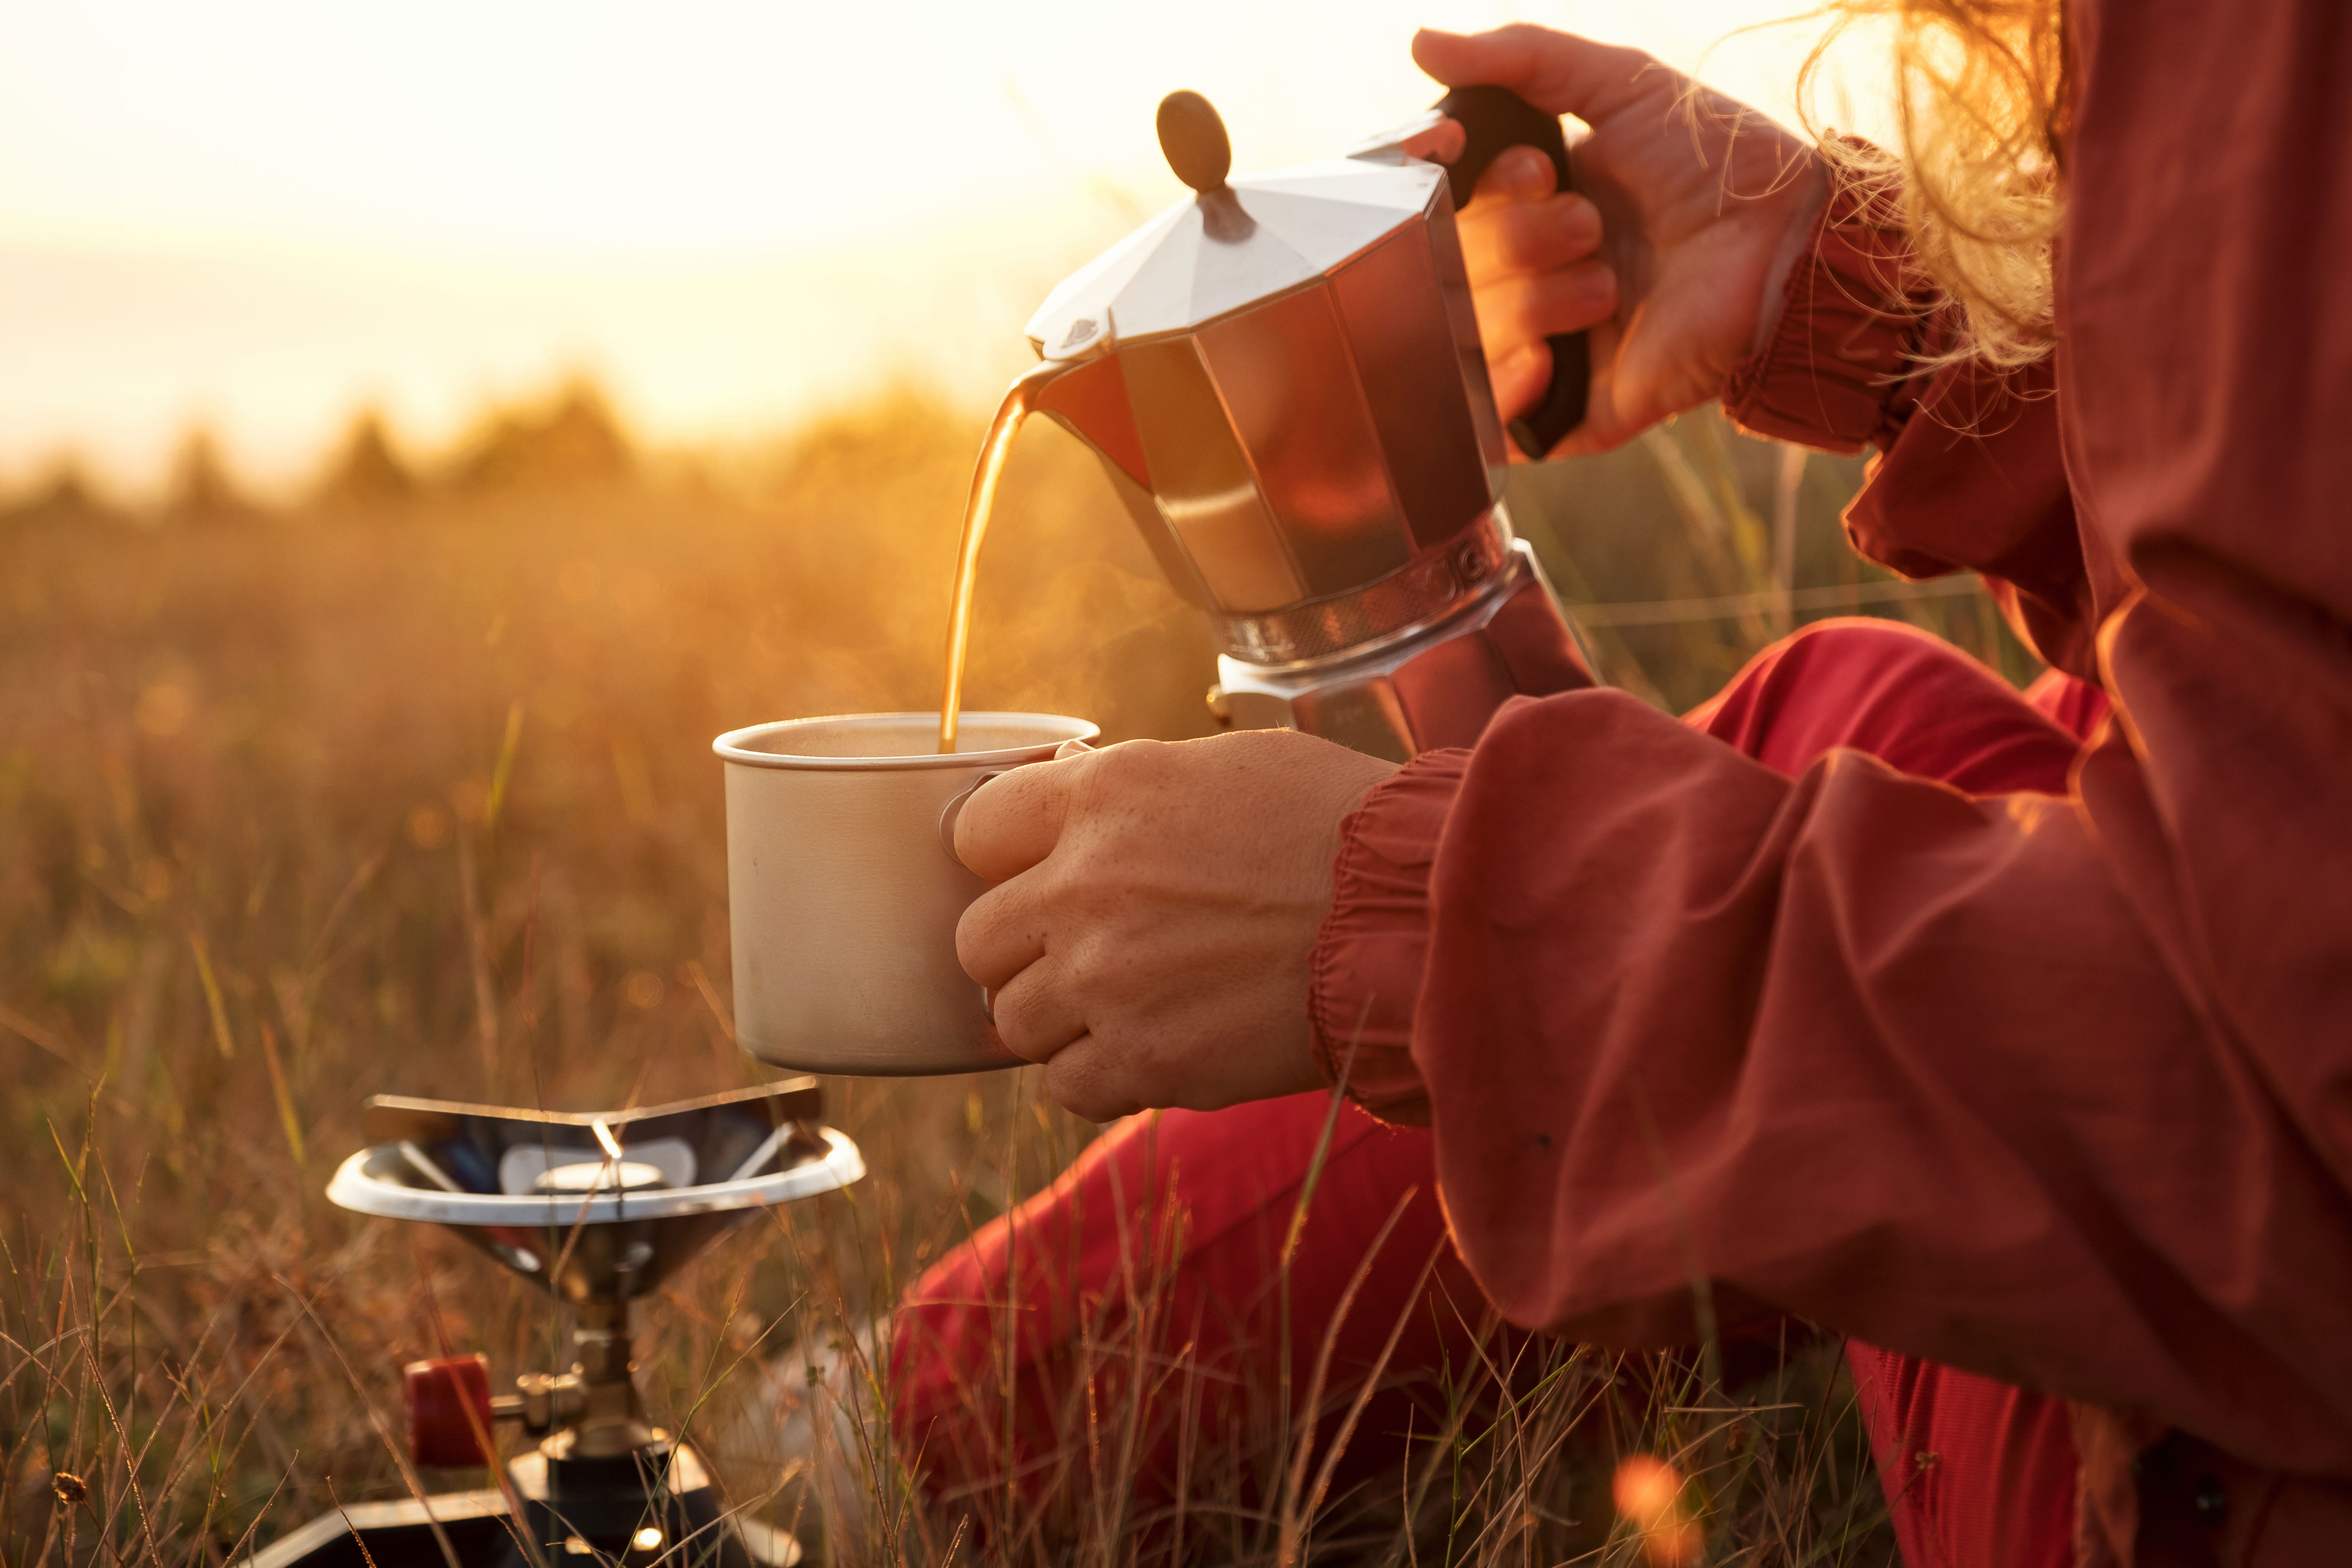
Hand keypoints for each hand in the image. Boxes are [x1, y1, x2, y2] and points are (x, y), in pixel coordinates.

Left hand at [953, 730, 1397, 1122]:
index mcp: (1103, 795)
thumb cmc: (1340, 828)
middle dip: (1027, 948)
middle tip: (1090, 951)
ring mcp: (1106, 978)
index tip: (1042, 874)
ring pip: (1014, 1019)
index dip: (1008, 858)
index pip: (976, 831)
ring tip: (1134, 1004)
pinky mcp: (1143, 1060)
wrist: (1418, 915)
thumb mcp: (1226, 768)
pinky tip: (1155, 1047)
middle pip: (980, 938)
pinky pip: (1066, 1085)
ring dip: (1063, 1018)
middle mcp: (1084, 885)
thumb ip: (1130, 791)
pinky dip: (1101, 1075)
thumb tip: (1075, 805)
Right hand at [1416, 24, 1828, 454]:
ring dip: (1534, 300)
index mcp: (1526, 212)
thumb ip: (1523, 59)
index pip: (1447, 212)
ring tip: (1609, 288)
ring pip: (1469, 336)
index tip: (1538, 170)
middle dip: (1518, 241)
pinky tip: (1547, 355)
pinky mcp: (1571, 413)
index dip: (1484, 192)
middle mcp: (1525, 281)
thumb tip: (1422, 42)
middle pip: (1452, 273)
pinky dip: (1503, 385)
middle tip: (1591, 227)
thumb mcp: (1622, 86)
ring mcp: (1546, 349)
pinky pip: (1491, 418)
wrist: (1788, 244)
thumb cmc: (1718, 163)